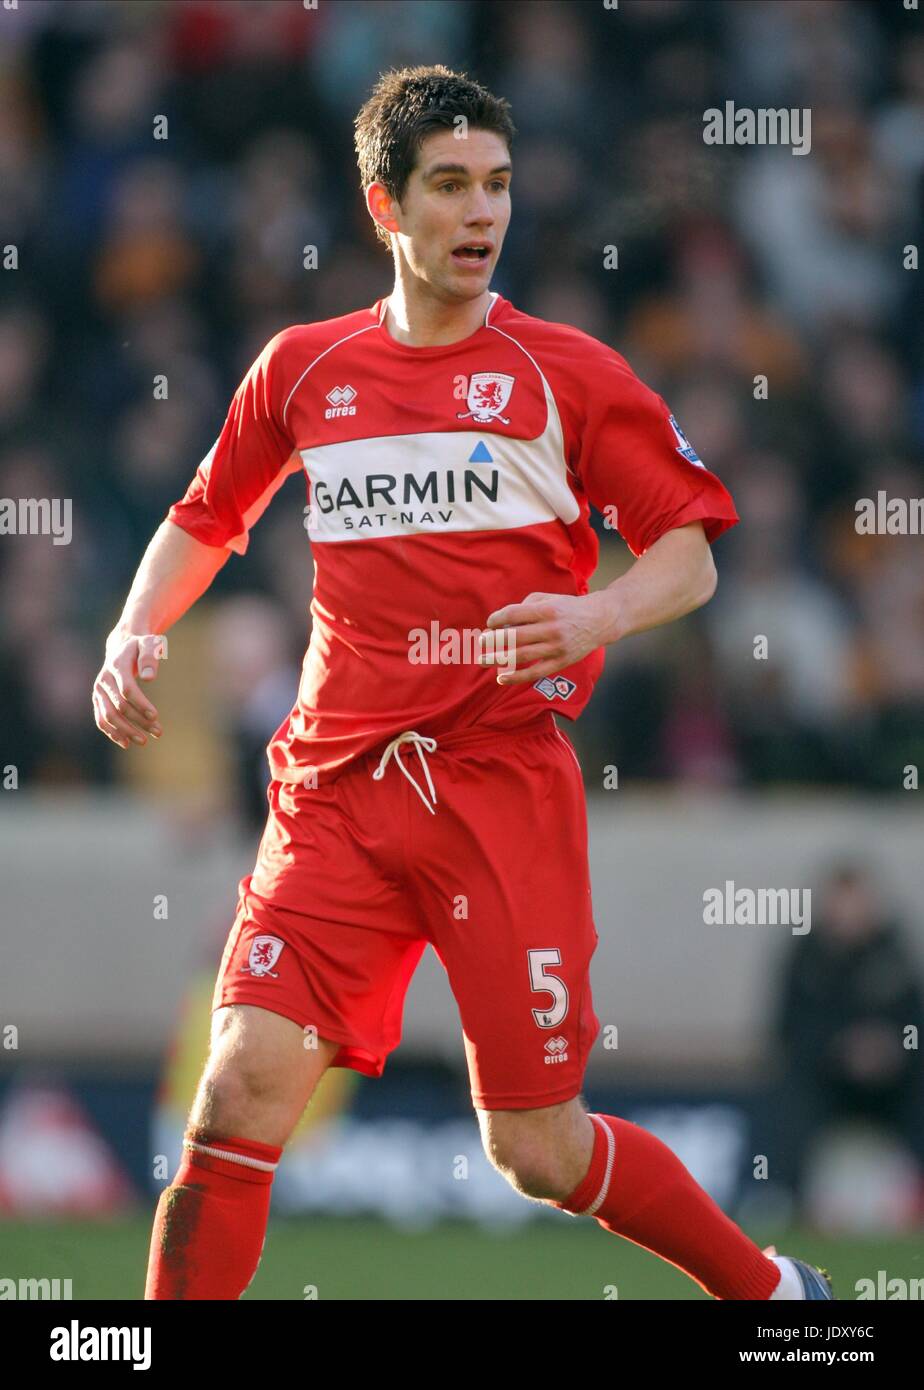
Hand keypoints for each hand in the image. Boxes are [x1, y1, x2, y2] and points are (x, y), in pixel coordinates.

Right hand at [92, 632, 164, 748]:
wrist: (122, 647)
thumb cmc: (141, 647)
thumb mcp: (150, 644)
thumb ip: (150, 657)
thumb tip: (148, 678)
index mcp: (117, 665)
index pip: (127, 689)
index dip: (140, 704)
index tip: (156, 716)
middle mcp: (104, 679)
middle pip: (119, 706)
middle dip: (139, 721)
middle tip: (158, 732)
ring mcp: (99, 691)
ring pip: (108, 715)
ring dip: (126, 730)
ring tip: (144, 741)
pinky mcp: (98, 699)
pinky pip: (101, 719)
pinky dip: (112, 732)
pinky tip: (126, 743)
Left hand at [478, 591, 607, 685]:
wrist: (600, 620)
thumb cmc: (568, 608)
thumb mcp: (548, 598)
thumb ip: (526, 606)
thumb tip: (503, 622)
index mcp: (547, 610)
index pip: (513, 614)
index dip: (497, 619)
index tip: (490, 623)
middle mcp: (551, 629)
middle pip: (514, 637)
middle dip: (493, 640)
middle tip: (481, 642)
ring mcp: (556, 647)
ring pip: (521, 656)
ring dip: (498, 659)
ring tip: (483, 660)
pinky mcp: (561, 662)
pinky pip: (535, 673)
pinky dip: (516, 677)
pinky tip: (501, 679)